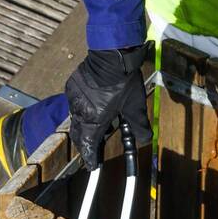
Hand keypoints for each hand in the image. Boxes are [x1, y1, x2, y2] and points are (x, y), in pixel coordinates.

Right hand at [65, 44, 152, 170]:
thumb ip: (139, 126)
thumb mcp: (135, 105)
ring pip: (76, 118)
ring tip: (96, 125)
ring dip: (84, 125)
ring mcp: (74, 97)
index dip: (91, 157)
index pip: (88, 145)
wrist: (111, 54)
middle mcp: (80, 110)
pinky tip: (92, 105)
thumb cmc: (124, 80)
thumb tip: (146, 140)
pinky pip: (74, 103)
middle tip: (93, 149)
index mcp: (94, 118)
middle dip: (86, 144)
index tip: (93, 165)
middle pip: (79, 134)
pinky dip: (82, 108)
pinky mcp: (71, 86)